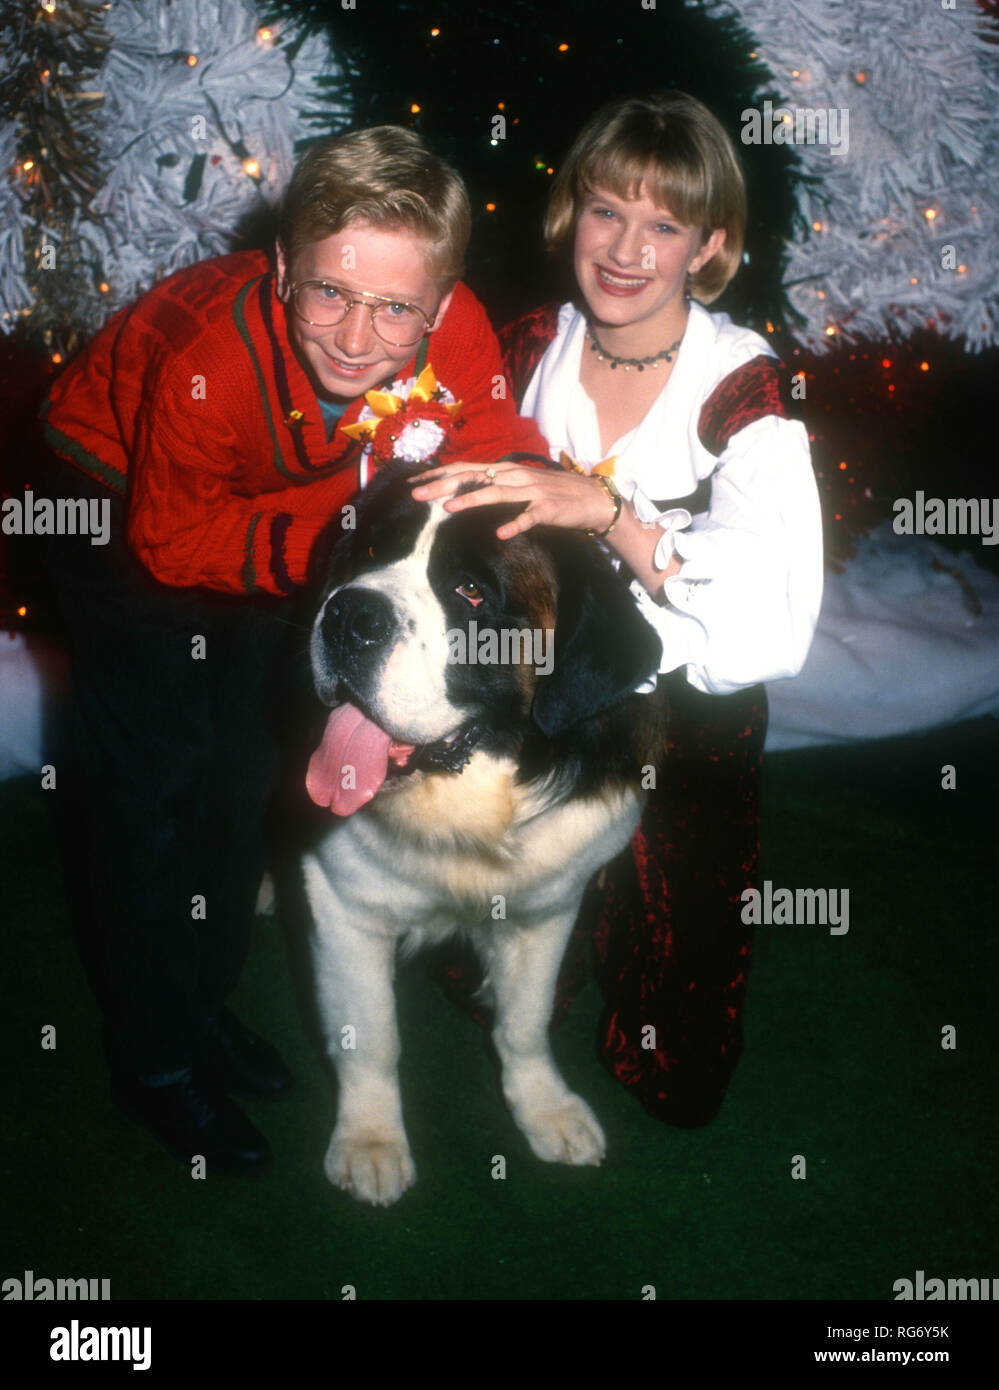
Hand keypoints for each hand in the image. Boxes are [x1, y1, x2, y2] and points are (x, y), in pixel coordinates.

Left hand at [409, 460, 615, 539]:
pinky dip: (515, 524)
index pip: (465, 468)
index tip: (414, 482)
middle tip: (416, 494)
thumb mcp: (520, 484)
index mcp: (506, 470)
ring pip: (497, 494)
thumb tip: (465, 487)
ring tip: (448, 508)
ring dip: (472, 500)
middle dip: (443, 486)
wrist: (591, 499)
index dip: (439, 474)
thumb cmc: (552, 493)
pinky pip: (529, 517)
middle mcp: (515, 476)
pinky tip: (501, 534)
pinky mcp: (548, 509)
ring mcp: (532, 492)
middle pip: (474, 478)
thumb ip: (495, 484)